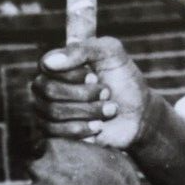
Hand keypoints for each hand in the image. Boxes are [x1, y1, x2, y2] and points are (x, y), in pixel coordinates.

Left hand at [29, 138, 149, 184]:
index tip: (63, 168)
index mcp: (55, 147)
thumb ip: (88, 151)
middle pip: (36, 171)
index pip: (41, 149)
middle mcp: (39, 168)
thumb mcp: (108, 156)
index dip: (53, 159)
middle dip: (48, 178)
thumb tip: (90, 147)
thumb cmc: (119, 183)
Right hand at [33, 35, 151, 149]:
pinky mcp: (54, 135)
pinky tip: (98, 126)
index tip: (95, 76)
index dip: (74, 74)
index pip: (47, 66)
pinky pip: (56, 133)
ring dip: (88, 111)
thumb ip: (82, 49)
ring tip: (108, 110)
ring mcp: (47, 111)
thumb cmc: (123, 80)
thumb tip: (49, 62)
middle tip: (106, 93)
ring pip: (54, 112)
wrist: (138, 115)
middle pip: (49, 90)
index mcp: (55, 64)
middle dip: (84, 94)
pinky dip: (82, 129)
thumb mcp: (110, 53)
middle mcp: (46, 86)